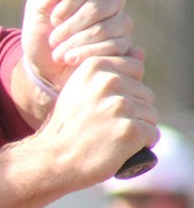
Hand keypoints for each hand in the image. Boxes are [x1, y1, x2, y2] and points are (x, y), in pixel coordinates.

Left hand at [21, 0, 137, 89]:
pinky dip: (89, 54)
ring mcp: (120, 23)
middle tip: (53, 39)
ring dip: (79, 42)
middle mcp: (110, 1)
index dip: (69, 3)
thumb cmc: (41, 32)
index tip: (53, 18)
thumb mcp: (39, 9)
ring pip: (110, 27)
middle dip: (73, 25)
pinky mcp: (124, 45)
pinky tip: (72, 60)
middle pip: (101, 6)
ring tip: (59, 53)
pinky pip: (116, 46)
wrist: (44, 66)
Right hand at [32, 55, 157, 184]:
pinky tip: (120, 147)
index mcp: (95, 66)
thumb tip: (140, 50)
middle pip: (145, 94)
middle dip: (133, 111)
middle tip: (104, 124)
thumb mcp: (82, 88)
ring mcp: (120, 105)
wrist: (55, 157)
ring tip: (110, 136)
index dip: (125, 90)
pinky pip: (152, 134)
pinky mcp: (130, 129)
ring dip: (137, 128)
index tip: (103, 105)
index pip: (135, 69)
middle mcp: (108, 81)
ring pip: (151, 115)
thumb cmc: (69, 124)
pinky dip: (141, 144)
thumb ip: (110, 70)